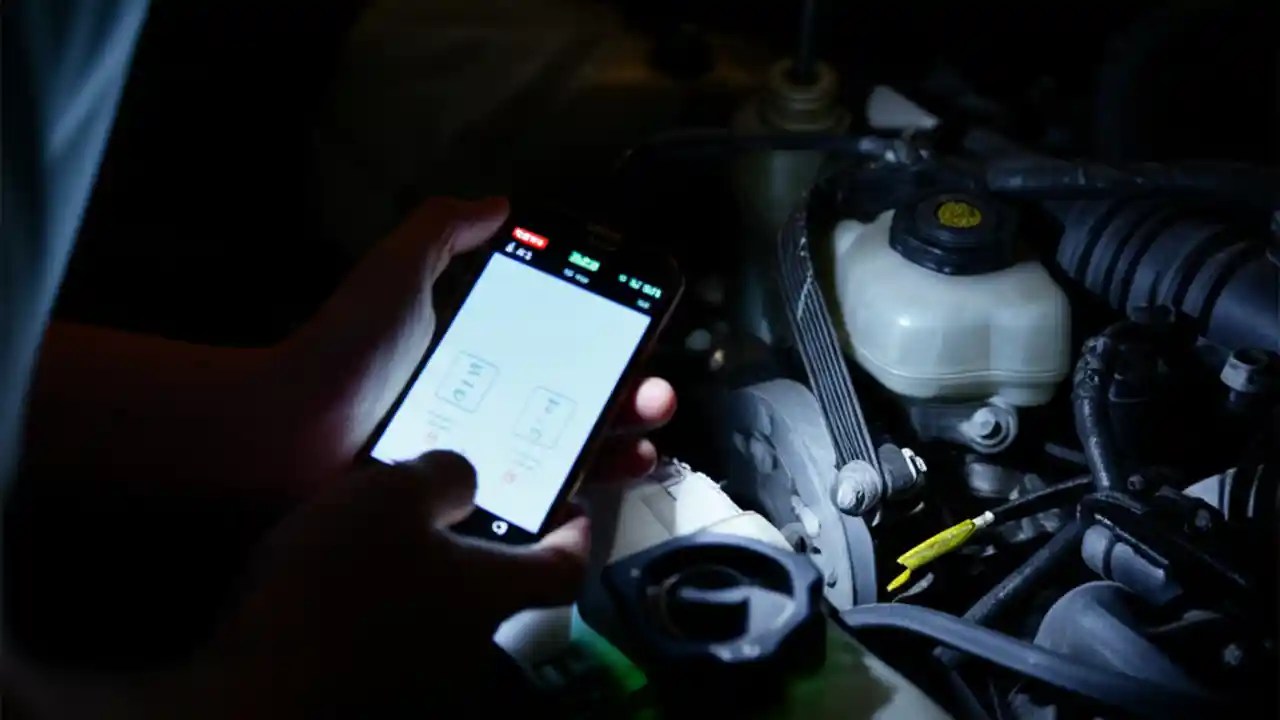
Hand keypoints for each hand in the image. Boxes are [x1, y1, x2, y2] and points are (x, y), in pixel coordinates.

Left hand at [24, 197, 671, 496]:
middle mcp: (492, 410)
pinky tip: (599, 495)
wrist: (289, 433)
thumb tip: (502, 202)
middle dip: (633, 401)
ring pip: (571, 460)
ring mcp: (483, 464)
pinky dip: (577, 504)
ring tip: (647, 444)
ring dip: (620, 451)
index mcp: (484, 358)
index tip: (644, 338)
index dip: (611, 346)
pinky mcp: (470, 511)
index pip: (564, 350)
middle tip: (656, 396)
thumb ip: (442, 228)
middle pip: (582, 406)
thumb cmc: (347, 352)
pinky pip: (535, 509)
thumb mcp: (397, 273)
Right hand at [201, 438, 670, 716]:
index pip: (564, 568)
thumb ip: (441, 478)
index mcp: (489, 594)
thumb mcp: (388, 498)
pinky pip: (391, 649)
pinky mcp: (368, 699)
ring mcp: (422, 685)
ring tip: (383, 550)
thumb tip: (468, 481)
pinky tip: (341, 595)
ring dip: (425, 591)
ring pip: (442, 626)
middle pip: (498, 598)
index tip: (572, 509)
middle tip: (450, 518)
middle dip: (481, 559)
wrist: (255, 692)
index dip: (574, 536)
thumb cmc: (337, 587)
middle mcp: (469, 647)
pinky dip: (382, 620)